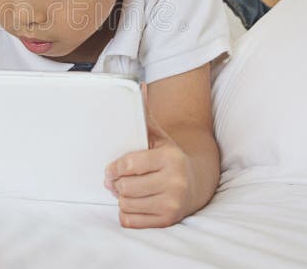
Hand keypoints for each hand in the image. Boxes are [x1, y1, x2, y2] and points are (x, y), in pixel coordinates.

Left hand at [103, 82, 194, 228]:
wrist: (196, 184)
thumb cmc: (169, 158)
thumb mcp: (160, 137)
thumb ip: (145, 115)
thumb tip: (139, 85)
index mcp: (169, 158)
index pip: (129, 165)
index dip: (114, 168)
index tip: (110, 169)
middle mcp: (174, 182)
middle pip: (125, 187)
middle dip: (116, 184)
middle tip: (116, 181)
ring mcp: (172, 203)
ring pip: (126, 204)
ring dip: (121, 198)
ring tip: (127, 191)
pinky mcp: (167, 220)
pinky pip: (131, 221)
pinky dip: (127, 213)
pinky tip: (135, 203)